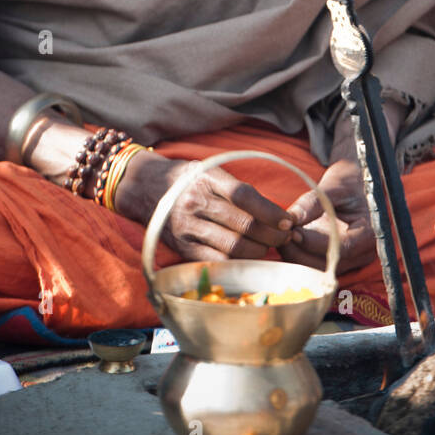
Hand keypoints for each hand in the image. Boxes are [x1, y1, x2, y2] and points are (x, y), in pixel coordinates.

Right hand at [114, 152, 294, 262]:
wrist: (146, 188)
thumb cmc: (188, 179)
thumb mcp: (210, 171)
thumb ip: (237, 189)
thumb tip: (275, 214)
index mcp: (206, 178)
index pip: (244, 196)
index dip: (270, 211)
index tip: (288, 221)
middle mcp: (195, 203)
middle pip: (243, 226)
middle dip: (272, 235)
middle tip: (286, 238)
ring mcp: (188, 227)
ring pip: (233, 247)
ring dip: (259, 251)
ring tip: (270, 247)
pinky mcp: (183, 248)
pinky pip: (218, 261)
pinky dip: (239, 262)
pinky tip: (250, 258)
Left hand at [279, 156, 375, 275]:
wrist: (356, 184)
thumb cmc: (348, 182)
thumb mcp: (334, 186)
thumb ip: (314, 202)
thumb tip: (291, 218)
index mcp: (370, 232)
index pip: (342, 247)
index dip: (315, 243)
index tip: (293, 232)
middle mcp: (363, 252)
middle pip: (328, 265)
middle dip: (301, 253)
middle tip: (281, 234)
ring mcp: (351, 260)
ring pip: (318, 270)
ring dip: (297, 256)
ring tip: (282, 235)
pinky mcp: (336, 261)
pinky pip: (314, 266)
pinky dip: (298, 256)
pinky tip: (286, 240)